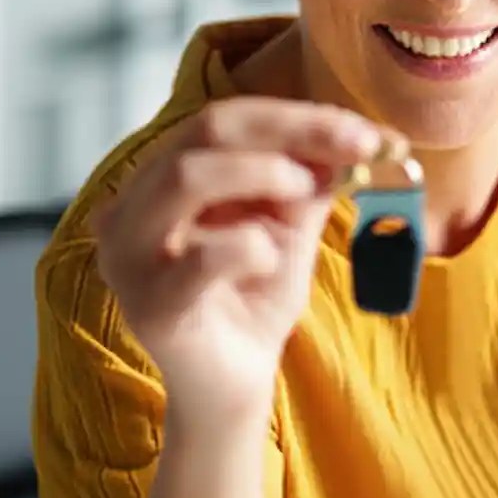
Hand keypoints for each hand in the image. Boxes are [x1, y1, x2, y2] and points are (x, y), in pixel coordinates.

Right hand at [92, 96, 398, 423]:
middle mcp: (134, 205)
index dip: (298, 116)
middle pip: (204, 129)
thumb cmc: (254, 297)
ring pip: (185, 177)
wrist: (237, 381)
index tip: (365, 131)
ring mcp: (132, 254)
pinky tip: (270, 260)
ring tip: (305, 193)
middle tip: (354, 147)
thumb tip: (348, 136)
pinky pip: (199, 258)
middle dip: (291, 130)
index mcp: (164, 177)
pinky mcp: (149, 305)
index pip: (226, 120)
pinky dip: (250, 247)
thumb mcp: (289, 226)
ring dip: (262, 173)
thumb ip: (307, 180)